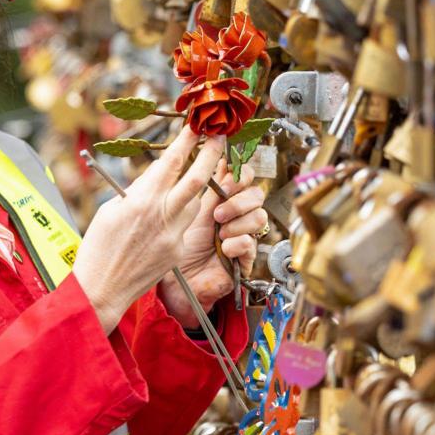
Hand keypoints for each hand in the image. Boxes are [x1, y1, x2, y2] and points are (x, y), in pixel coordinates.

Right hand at [73, 126, 225, 332]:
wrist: (102, 289)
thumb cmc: (98, 247)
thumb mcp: (110, 210)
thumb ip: (137, 191)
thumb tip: (155, 175)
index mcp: (142, 200)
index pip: (171, 162)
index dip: (186, 140)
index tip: (196, 126)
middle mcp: (162, 214)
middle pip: (198, 177)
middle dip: (211, 153)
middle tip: (219, 136)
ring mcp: (174, 234)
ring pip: (195, 202)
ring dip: (195, 189)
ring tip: (187, 182)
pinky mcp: (178, 250)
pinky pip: (187, 225)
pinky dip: (182, 215)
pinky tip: (167, 220)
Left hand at [159, 159, 266, 327]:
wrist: (176, 280)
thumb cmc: (177, 243)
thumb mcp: (185, 207)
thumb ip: (200, 183)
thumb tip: (205, 153)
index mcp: (222, 197)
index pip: (244, 175)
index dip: (240, 173)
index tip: (225, 177)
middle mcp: (236, 214)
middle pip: (256, 193)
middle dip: (239, 199)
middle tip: (218, 212)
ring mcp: (243, 234)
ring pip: (259, 217)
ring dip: (237, 222)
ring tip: (219, 232)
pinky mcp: (245, 258)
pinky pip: (252, 243)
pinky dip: (237, 244)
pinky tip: (223, 249)